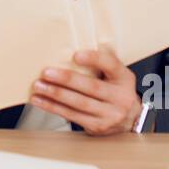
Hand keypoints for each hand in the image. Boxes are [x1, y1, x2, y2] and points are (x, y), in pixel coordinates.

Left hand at [29, 45, 144, 135]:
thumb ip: (104, 60)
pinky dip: (53, 107)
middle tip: (46, 73)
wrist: (129, 120)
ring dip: (55, 94)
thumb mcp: (117, 75)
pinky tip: (40, 100)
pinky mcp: (97, 127)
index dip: (94, 59)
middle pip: (91, 87)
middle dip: (66, 79)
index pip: (111, 65)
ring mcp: (109, 114)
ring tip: (38, 86)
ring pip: (78, 103)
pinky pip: (71, 115)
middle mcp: (120, 97)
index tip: (75, 55)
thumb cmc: (116, 90)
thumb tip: (83, 41)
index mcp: (124, 79)